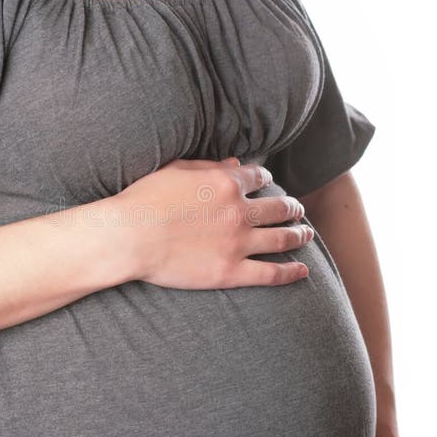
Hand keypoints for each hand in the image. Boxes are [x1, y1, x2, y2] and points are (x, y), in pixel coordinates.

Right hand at [115, 156, 313, 289]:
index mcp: (226, 182)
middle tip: (298, 210)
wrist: (129, 236)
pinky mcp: (231, 271)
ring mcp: (238, 243)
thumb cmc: (144, 199)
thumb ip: (209, 165)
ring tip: (307, 234)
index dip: (268, 180)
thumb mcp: (175, 169)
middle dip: (292, 208)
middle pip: (279, 207)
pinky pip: (270, 273)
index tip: (270, 184)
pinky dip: (290, 272)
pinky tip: (302, 271)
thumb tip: (235, 163)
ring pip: (282, 238)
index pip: (259, 178)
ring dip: (299, 234)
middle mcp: (239, 211)